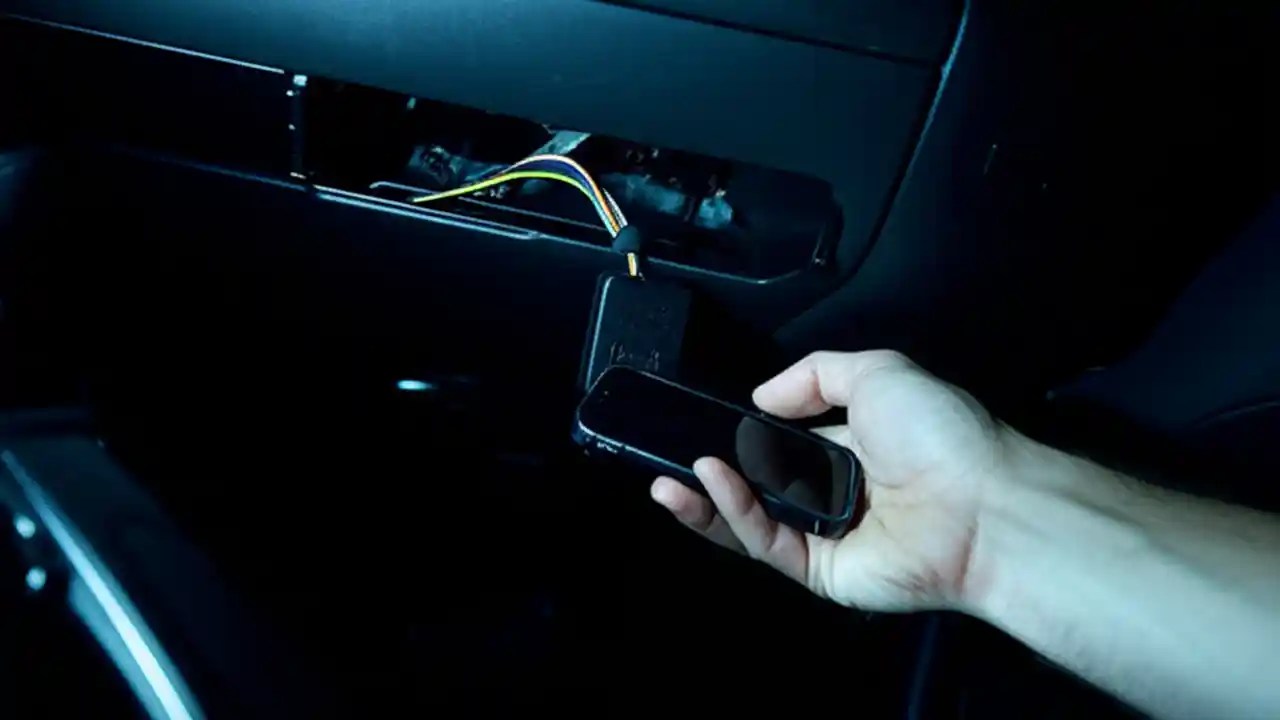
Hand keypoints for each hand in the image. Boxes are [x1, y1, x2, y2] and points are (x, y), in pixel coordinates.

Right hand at [650, 350, 1007, 611]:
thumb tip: (760, 397)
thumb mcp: (878, 372)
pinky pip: (767, 544)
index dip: (742, 436)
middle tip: (670, 456)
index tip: (704, 423)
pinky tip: (711, 483)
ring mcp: (825, 536)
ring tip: (670, 479)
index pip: (782, 444)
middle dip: (711, 474)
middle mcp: (833, 494)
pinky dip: (734, 514)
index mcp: (851, 448)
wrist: (983, 504)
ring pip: (751, 521)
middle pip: (757, 487)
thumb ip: (814, 375)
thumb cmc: (940, 435)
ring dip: (707, 499)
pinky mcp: (821, 572)